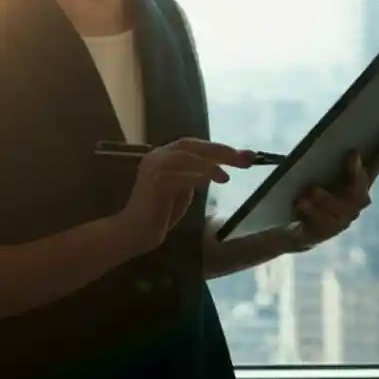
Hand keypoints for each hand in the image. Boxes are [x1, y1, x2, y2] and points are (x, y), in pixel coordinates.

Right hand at [118, 137, 253, 257]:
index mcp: (163, 156)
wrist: (133, 233)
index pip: (193, 145)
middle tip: (245, 160)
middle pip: (192, 146)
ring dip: (211, 165)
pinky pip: (180, 176)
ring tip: (227, 177)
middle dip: (221, 151)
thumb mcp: (181, 189)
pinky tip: (212, 182)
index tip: (244, 155)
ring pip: (186, 157)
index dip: (219, 148)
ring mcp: (154, 169)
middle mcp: (156, 157)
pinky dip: (198, 177)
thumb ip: (193, 176)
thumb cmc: (158, 214)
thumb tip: (214, 168)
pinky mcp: (155, 184)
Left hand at [286, 129, 378, 250]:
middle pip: (359, 189)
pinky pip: (319, 223)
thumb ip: (325, 160)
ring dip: (325, 197)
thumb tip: (342, 146)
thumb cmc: (307, 193)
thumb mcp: (315, 173)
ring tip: (312, 189)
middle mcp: (353, 204)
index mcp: (355, 185)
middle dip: (356, 171)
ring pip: (338, 208)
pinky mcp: (321, 232)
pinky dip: (310, 211)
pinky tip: (300, 202)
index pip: (375, 165)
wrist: (294, 229)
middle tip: (353, 152)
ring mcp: (340, 221)